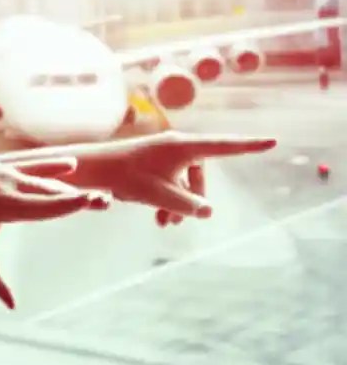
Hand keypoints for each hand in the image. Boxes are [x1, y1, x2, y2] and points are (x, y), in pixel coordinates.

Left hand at [0, 157, 110, 308]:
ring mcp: (2, 169)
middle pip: (49, 192)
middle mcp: (6, 184)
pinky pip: (29, 162)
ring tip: (94, 186)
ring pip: (42, 176)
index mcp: (2, 206)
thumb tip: (11, 307)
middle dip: (76, 197)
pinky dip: (49, 165)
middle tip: (106, 201)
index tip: (94, 201)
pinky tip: (70, 165)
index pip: (44, 207)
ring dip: (68, 182)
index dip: (70, 205)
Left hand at [68, 131, 275, 224]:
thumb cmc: (124, 177)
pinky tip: (156, 215)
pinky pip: (171, 180)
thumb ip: (186, 205)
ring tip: (163, 223)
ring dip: (178, 203)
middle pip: (201, 174)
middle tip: (174, 221)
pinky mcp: (153, 161)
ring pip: (184, 181)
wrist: (92, 168)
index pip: (225, 147)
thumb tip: (207, 211)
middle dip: (193, 199)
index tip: (273, 141)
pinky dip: (167, 197)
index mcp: (185, 147)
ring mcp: (165, 153)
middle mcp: (178, 146)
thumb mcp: (159, 195)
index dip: (249, 146)